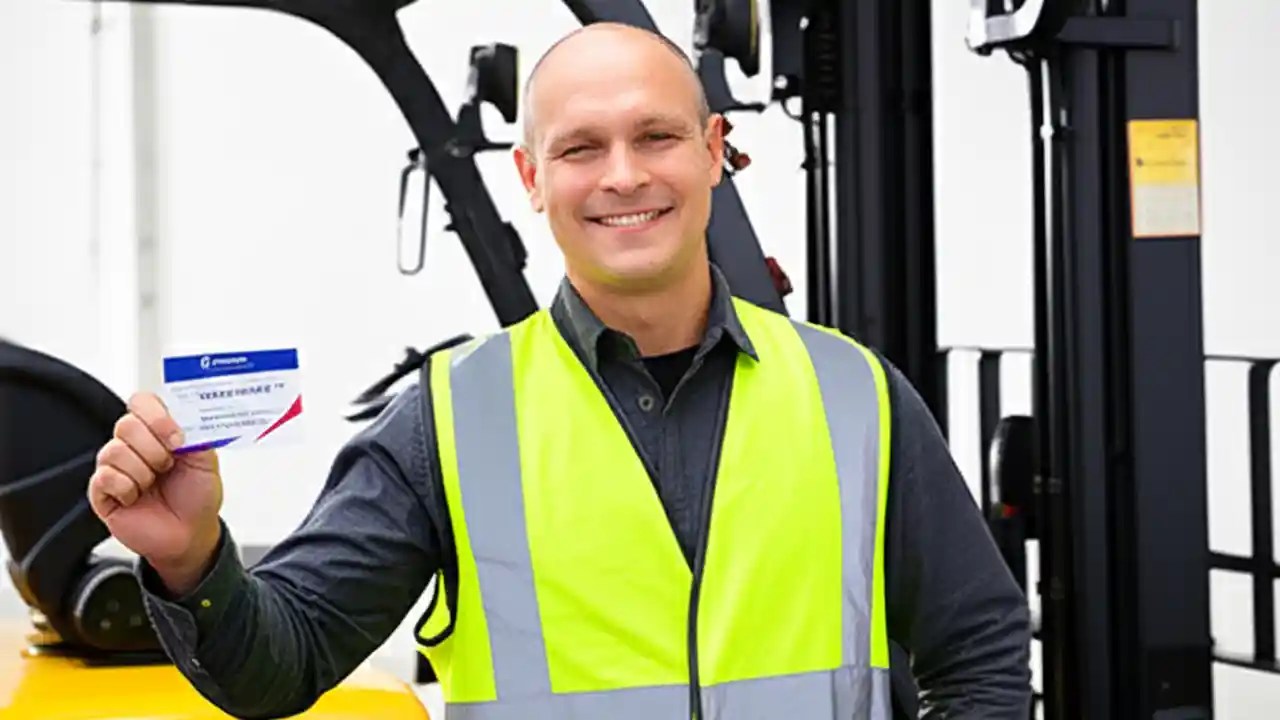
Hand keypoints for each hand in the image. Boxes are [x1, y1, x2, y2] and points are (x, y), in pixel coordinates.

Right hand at [88, 392, 223, 594]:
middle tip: (167, 466)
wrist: (190, 533)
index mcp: (157, 431)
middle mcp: (133, 444)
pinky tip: (137, 497)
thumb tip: (180, 418)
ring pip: (114, 451)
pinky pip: (105, 477)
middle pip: (126, 424)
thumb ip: (194, 433)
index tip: (176, 438)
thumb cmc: (196, 497)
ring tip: (153, 484)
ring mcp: (115, 466)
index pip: (142, 402)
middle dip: (154, 448)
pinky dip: (128, 488)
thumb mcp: (206, 460)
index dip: (156, 416)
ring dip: (143, 471)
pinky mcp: (102, 491)